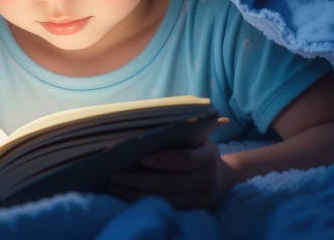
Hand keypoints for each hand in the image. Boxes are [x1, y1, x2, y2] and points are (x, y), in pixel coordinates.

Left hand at [107, 139, 235, 209]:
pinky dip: (142, 203)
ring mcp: (200, 199)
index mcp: (209, 157)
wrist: (220, 177)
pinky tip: (124, 196)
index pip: (185, 159)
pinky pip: (164, 209)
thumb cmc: (199, 150)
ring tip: (113, 187)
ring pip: (164, 200)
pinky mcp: (191, 212)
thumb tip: (147, 121)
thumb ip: (181, 131)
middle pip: (170, 183)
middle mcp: (208, 180)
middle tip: (114, 176)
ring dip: (135, 195)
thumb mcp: (197, 138)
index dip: (163, 160)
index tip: (140, 159)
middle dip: (139, 180)